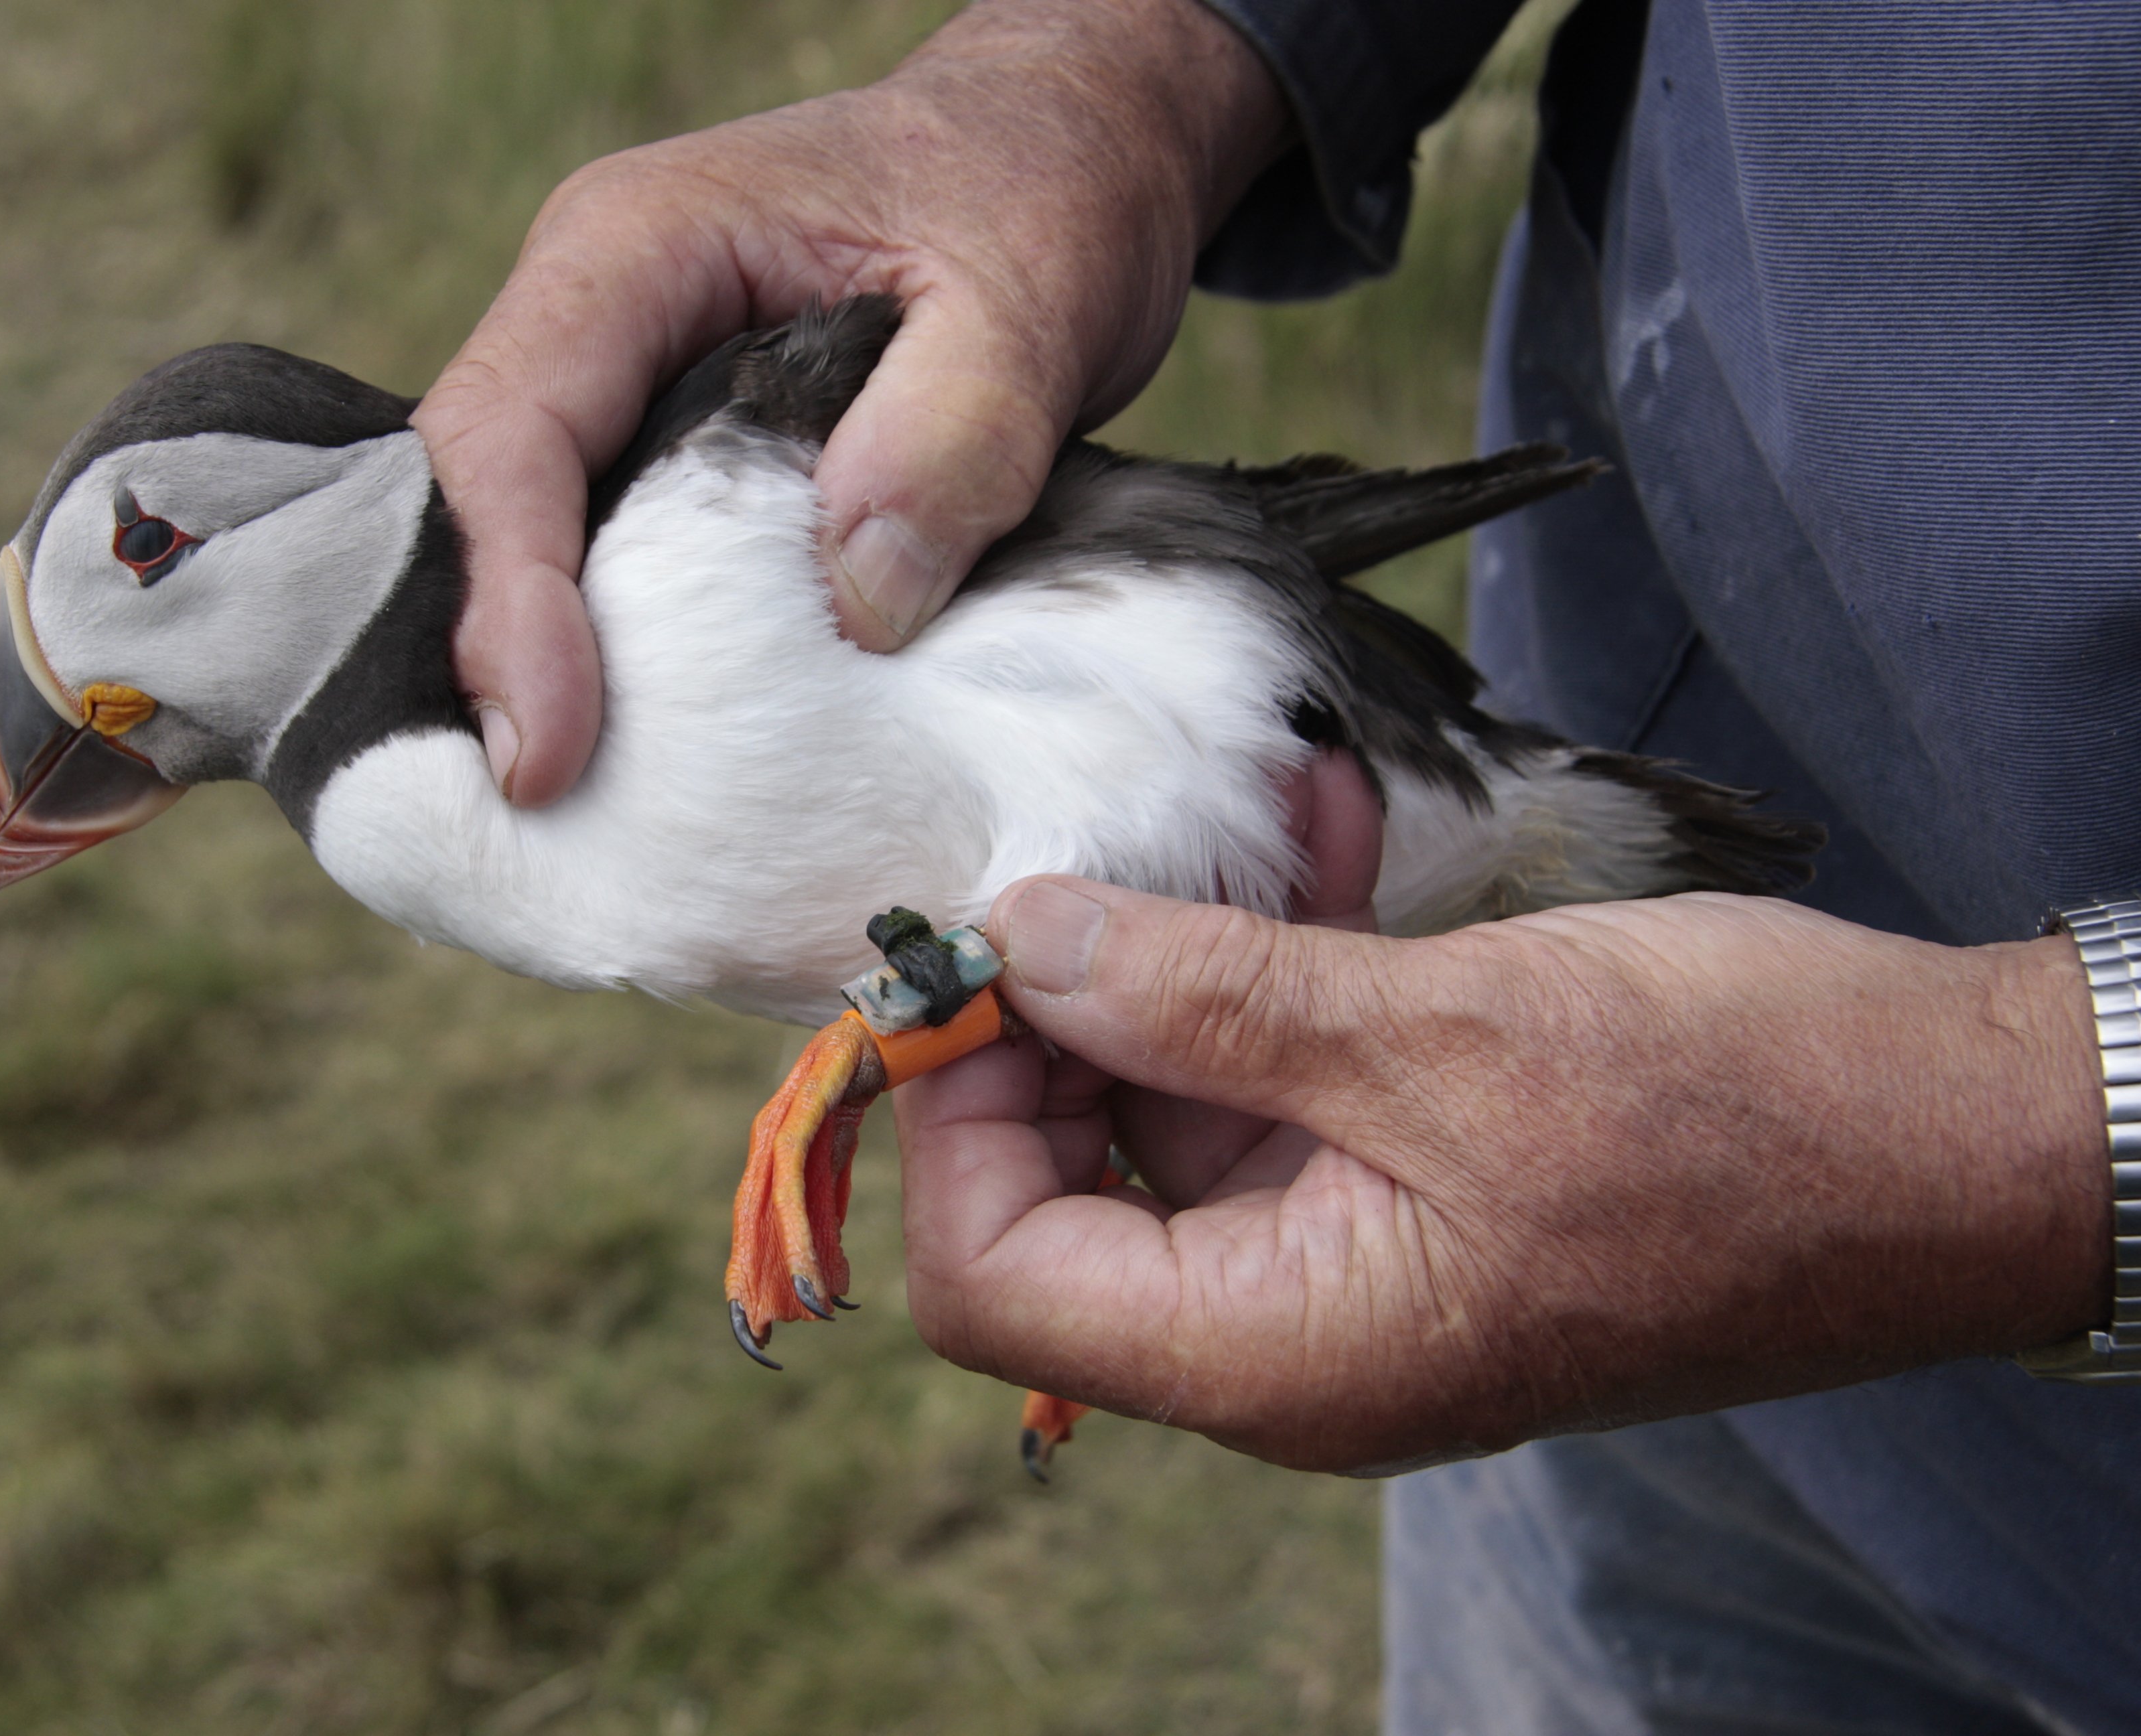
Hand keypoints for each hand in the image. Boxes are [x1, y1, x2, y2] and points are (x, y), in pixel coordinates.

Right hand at [413, 0, 1285, 802]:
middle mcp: (595, 320)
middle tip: (533, 824)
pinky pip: (605, 570)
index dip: (512, 601)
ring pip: (524, 550)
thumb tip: (862, 603)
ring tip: (567, 832)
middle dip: (490, 666)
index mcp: (636, 247)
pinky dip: (614, 670)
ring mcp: (624, 395)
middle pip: (476, 507)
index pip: (513, 431)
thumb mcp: (1032, 293)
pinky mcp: (672, 463)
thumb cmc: (1041, 193)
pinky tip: (645, 772)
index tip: (548, 755)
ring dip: (539, 681)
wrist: (1066, 154)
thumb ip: (956, 431)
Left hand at [894, 879, 2108, 1472]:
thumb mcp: (1444, 1031)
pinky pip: (1282, 1077)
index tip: (980, 951)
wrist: (1963, 1142)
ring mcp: (1348, 1257)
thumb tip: (1018, 942)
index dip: (954, 1112)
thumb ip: (1206, 997)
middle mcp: (1289, 1332)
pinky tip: (1316, 828)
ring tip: (1245, 805)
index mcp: (1280, 1353)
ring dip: (1183, 953)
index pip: (993, 1277)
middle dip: (1063, 1009)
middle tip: (1090, 850)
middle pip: (1057, 1190)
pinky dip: (1277, 960)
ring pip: (1170, 1109)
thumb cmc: (1742, 1113)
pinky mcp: (1406, 1180)